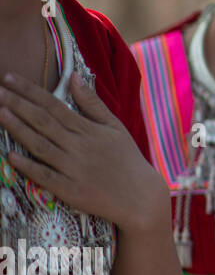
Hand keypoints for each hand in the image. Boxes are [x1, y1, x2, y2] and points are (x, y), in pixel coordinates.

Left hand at [0, 71, 167, 235]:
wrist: (141, 196)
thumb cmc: (127, 159)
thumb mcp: (115, 127)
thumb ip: (93, 103)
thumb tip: (74, 77)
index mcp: (89, 129)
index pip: (54, 105)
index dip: (30, 91)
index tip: (9, 78)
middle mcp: (79, 146)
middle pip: (43, 122)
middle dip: (18, 105)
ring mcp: (74, 168)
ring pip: (41, 145)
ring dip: (18, 129)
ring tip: (0, 113)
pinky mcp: (70, 190)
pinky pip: (46, 177)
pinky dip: (29, 166)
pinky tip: (11, 157)